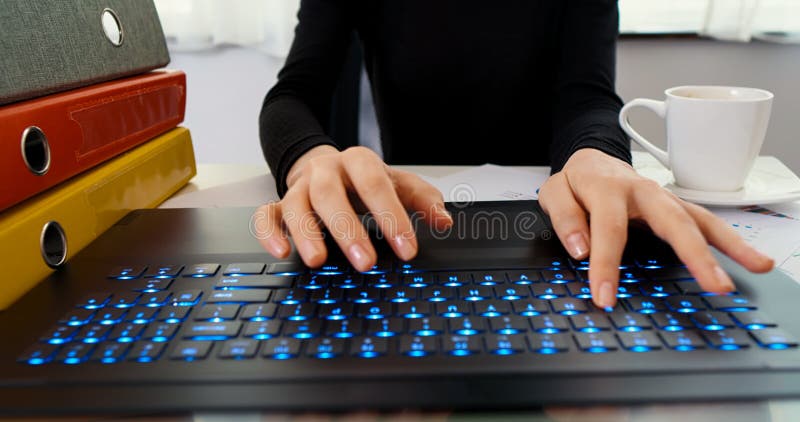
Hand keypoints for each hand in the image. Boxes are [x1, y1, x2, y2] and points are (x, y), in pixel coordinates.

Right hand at [254, 145, 452, 270]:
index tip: (407, 249)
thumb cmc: (364, 181)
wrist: (326, 167)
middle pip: (332, 195)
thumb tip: (443, 220)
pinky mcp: (279, 204)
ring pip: (296, 205)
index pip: (376, 185)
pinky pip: (266, 216)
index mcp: (359, 162)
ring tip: (317, 261)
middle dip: (348, 230)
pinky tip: (281, 253)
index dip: (392, 216)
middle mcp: (325, 171)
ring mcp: (299, 187)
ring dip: (306, 233)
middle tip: (364, 262)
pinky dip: (270, 233)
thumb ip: (421, 199)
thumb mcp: (397, 183)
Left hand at [538, 148, 773, 307]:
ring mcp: (665, 199)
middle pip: (673, 222)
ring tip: (756, 267)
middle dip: (695, 254)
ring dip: (729, 245)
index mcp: (608, 188)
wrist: (592, 160)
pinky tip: (751, 259)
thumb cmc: (576, 182)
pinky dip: (730, 240)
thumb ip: (564, 218)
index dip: (606, 265)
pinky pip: (706, 223)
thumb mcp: (554, 192)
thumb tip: (581, 249)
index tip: (605, 296)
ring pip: (700, 220)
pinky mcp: (677, 208)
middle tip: (715, 284)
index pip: (609, 230)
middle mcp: (644, 192)